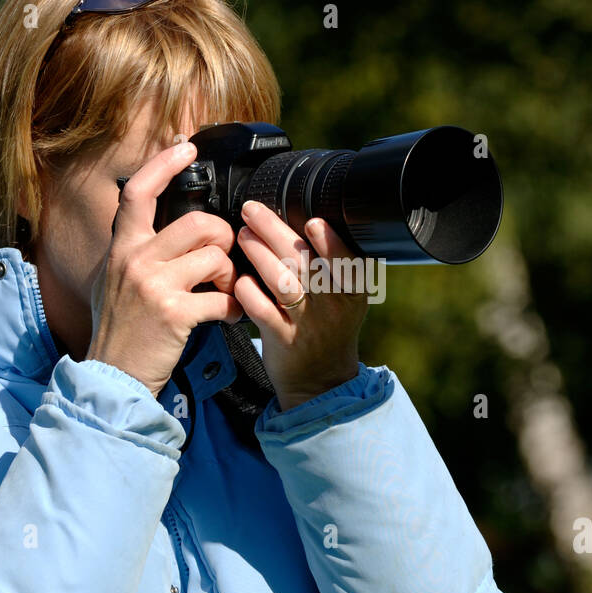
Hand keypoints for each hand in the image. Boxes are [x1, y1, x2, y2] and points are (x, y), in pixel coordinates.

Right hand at [87, 141, 243, 397]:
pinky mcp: (174, 314)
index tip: (187, 148)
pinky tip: (230, 316)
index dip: (164, 164)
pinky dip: (234, 308)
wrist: (111, 377)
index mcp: (121, 247)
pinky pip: (223, 297)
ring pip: (216, 256)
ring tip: (223, 292)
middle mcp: (134, 260)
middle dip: (223, 241)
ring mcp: (153, 286)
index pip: (138, 192)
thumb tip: (160, 222)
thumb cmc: (120, 329)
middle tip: (222, 263)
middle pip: (199, 223)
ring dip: (230, 275)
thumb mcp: (113, 280)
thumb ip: (136, 250)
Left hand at [233, 200, 367, 411]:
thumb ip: (333, 265)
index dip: (330, 243)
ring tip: (243, 235)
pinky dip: (250, 293)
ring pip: (283, 283)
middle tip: (252, 211)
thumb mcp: (345, 298)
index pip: (346, 263)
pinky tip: (239, 279)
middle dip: (276, 232)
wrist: (321, 381)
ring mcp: (307, 324)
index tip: (313, 222)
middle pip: (305, 263)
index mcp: (352, 291)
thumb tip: (303, 218)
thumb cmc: (329, 328)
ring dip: (260, 255)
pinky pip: (263, 312)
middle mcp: (332, 306)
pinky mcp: (283, 340)